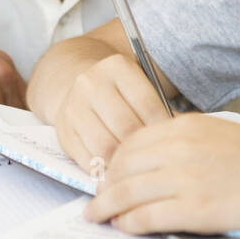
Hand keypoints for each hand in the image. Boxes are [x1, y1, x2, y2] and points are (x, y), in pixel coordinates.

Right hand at [52, 53, 172, 171]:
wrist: (76, 88)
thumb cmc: (119, 93)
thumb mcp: (137, 87)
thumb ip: (157, 107)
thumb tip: (176, 136)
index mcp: (116, 67)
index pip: (147, 103)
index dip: (163, 127)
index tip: (172, 141)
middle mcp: (91, 83)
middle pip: (126, 126)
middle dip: (144, 146)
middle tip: (156, 157)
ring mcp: (73, 108)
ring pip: (105, 146)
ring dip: (124, 161)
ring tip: (138, 166)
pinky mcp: (63, 132)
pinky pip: (88, 160)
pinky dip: (106, 171)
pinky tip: (119, 171)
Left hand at [83, 114, 239, 233]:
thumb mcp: (220, 133)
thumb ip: (187, 142)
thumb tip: (160, 161)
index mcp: (185, 127)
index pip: (132, 142)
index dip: (114, 162)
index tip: (107, 174)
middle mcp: (179, 149)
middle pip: (122, 166)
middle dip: (103, 185)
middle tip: (96, 198)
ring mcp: (185, 179)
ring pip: (127, 192)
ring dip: (106, 207)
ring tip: (97, 216)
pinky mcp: (194, 209)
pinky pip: (146, 217)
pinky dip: (128, 223)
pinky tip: (124, 227)